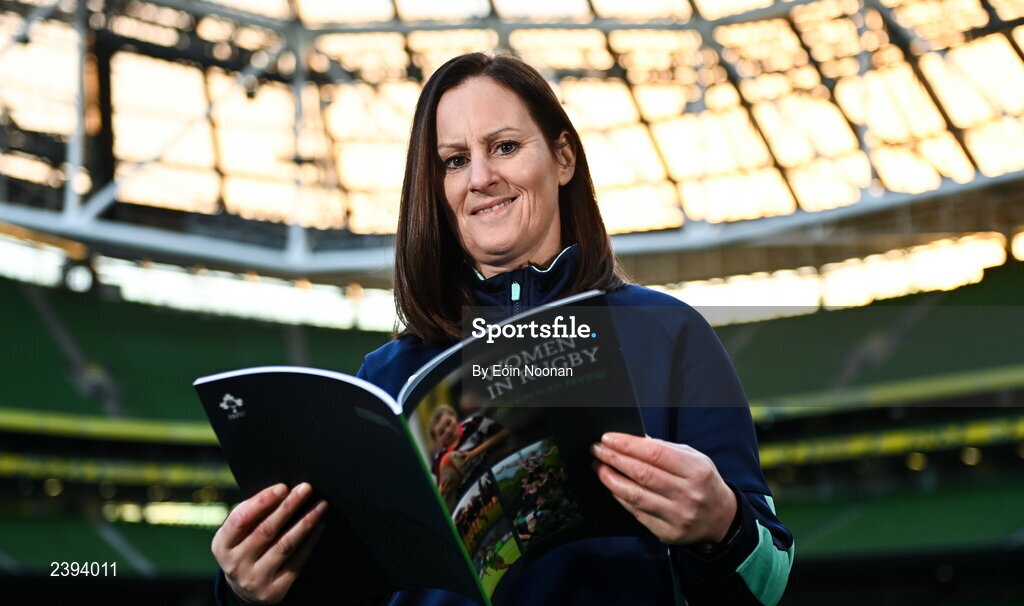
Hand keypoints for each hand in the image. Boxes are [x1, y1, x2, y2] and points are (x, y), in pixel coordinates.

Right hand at [212, 483, 327, 604]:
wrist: (245, 590)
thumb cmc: (244, 549)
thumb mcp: (236, 535)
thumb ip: (251, 514)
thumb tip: (281, 491)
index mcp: (222, 546)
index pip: (241, 520)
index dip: (262, 502)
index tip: (283, 487)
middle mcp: (236, 564)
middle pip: (266, 530)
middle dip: (289, 506)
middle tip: (306, 489)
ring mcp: (255, 579)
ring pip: (285, 545)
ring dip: (306, 522)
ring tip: (320, 506)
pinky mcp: (275, 589)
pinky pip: (297, 561)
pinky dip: (311, 541)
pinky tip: (319, 526)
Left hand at [591, 433, 736, 545]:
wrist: (721, 519)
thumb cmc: (702, 482)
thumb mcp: (694, 459)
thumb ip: (665, 449)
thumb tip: (631, 439)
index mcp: (697, 471)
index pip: (655, 453)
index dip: (627, 445)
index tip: (607, 438)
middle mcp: (689, 494)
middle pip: (642, 473)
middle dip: (614, 458)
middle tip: (596, 449)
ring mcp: (678, 516)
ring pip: (636, 496)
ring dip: (611, 479)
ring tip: (598, 467)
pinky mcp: (668, 533)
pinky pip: (637, 512)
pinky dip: (621, 497)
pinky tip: (612, 486)